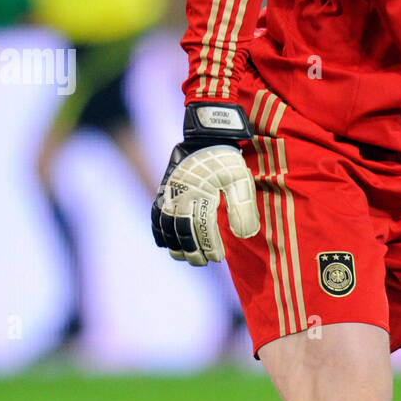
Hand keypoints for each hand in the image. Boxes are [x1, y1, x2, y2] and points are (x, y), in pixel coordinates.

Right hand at [151, 103, 259, 265]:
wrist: (204, 138)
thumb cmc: (226, 160)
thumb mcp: (242, 180)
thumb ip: (244, 207)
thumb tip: (245, 235)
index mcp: (201, 192)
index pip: (203, 227)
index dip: (210, 245)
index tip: (219, 257)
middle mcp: (180, 194)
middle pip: (183, 231)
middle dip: (193, 250)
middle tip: (204, 262)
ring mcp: (168, 193)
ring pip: (166, 227)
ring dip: (175, 245)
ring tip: (187, 258)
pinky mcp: (162, 191)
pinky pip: (155, 216)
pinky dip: (158, 232)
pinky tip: (166, 244)